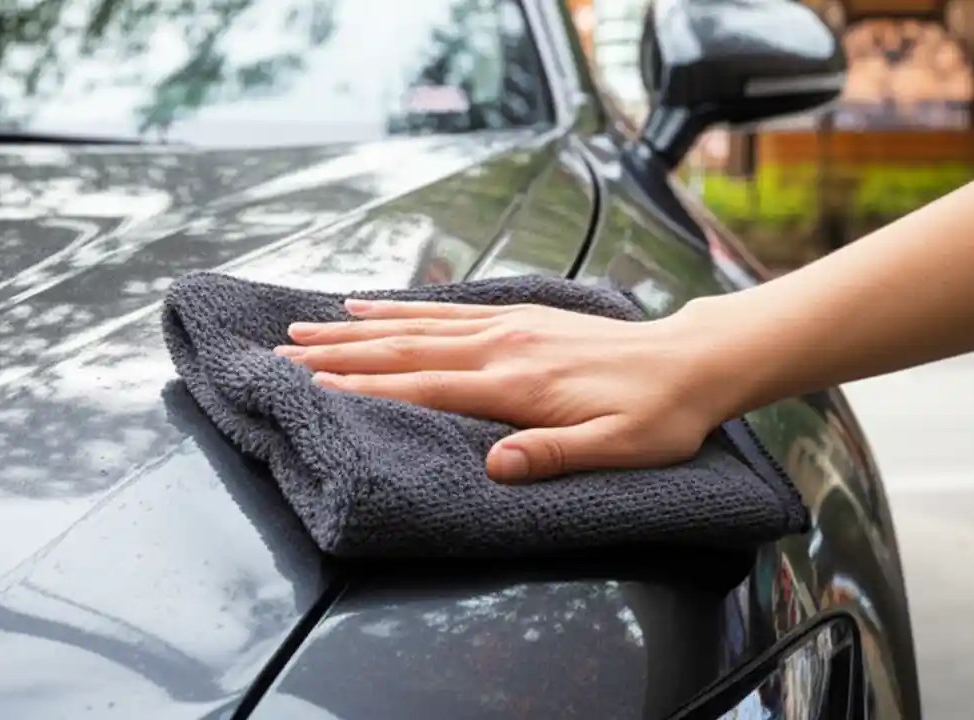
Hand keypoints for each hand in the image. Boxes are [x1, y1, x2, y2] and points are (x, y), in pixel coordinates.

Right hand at [274, 297, 733, 482]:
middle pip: (404, 350)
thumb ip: (553, 454)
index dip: (366, 389)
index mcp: (518, 383)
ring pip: (415, 326)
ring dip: (356, 329)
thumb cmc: (656, 415)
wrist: (690, 362)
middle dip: (338, 355)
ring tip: (305, 329)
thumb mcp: (618, 449)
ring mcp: (507, 325)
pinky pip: (445, 310)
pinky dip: (400, 308)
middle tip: (282, 356)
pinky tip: (369, 304)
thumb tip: (494, 466)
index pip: (425, 386)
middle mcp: (502, 345)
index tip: (313, 389)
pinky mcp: (517, 315)